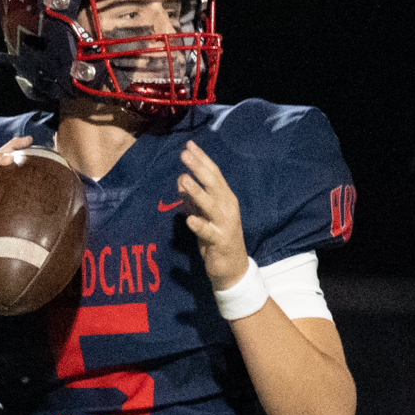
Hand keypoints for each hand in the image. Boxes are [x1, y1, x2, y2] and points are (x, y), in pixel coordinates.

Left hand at [178, 141, 248, 290]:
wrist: (233, 268)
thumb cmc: (217, 239)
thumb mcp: (203, 216)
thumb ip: (193, 200)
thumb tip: (181, 181)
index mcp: (225, 198)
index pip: (213, 174)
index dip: (202, 159)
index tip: (189, 145)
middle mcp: (227, 207)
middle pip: (213, 183)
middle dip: (199, 168)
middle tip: (184, 154)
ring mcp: (225, 224)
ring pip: (210, 204)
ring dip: (197, 192)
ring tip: (184, 179)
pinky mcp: (220, 241)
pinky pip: (208, 232)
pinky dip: (199, 224)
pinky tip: (189, 219)